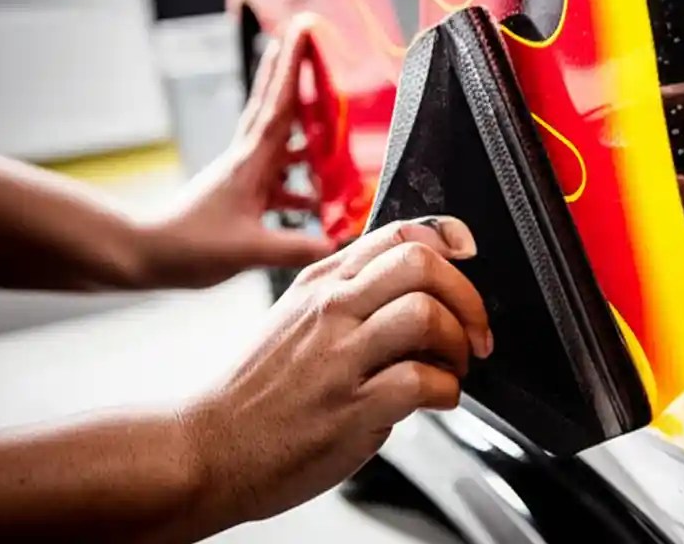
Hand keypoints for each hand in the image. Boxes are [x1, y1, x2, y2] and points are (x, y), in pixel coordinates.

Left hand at [145, 24, 334, 287]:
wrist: (145, 254)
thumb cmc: (191, 246)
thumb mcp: (249, 250)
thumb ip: (297, 247)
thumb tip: (338, 244)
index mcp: (251, 164)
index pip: (278, 107)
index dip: (292, 68)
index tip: (301, 31)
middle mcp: (246, 161)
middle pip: (273, 107)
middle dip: (287, 72)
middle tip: (300, 39)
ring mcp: (242, 176)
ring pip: (278, 140)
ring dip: (301, 126)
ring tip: (325, 116)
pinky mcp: (239, 195)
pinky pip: (277, 177)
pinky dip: (299, 179)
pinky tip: (316, 197)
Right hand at [175, 216, 487, 535]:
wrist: (209, 450)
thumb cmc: (259, 392)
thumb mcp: (297, 319)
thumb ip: (352, 297)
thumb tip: (422, 289)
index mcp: (322, 283)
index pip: (399, 234)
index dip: (448, 243)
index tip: (468, 261)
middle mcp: (331, 310)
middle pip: (421, 264)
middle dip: (467, 297)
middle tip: (474, 330)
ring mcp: (339, 357)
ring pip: (425, 314)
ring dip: (459, 343)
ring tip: (453, 366)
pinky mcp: (351, 407)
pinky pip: (422, 382)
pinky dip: (447, 391)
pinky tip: (438, 399)